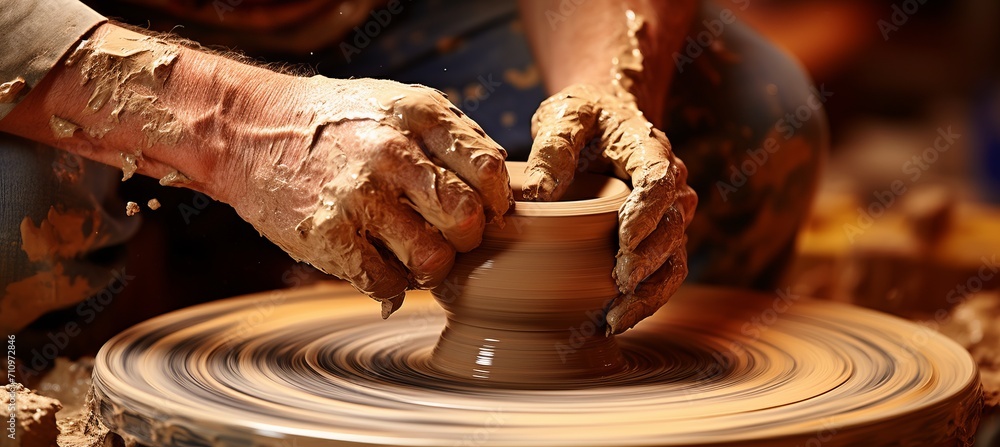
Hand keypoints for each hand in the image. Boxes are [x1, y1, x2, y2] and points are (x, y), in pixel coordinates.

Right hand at [221, 77, 512, 316]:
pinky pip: (386, 284)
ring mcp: (359, 197)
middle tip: (447, 235)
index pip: (489, 172)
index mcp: (419, 116)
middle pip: (466, 220)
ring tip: (414, 252)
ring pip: (432, 261)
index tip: (480, 209)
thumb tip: (499, 192)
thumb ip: (451, 139)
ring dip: (430, 267)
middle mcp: (392, 153)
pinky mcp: (328, 236)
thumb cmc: (340, 123)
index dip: (494, 202)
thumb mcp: (399, 106)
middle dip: (465, 238)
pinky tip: (380, 263)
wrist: (252, 130)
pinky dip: (391, 284)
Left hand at [522, 83, 696, 334]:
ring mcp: (669, 213)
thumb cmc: (582, 116)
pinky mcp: (659, 237)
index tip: (625, 240)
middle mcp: (670, 182)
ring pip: (675, 257)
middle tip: (620, 282)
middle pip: (674, 226)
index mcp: (649, 147)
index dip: (648, 212)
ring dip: (651, 290)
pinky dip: (646, 299)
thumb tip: (540, 192)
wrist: (605, 116)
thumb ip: (555, 147)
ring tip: (617, 316)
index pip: (660, 180)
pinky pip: (664, 273)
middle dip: (650, 259)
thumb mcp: (563, 116)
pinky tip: (616, 319)